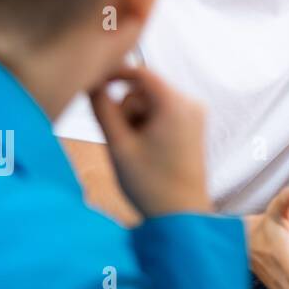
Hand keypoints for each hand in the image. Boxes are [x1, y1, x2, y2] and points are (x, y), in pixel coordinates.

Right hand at [89, 63, 209, 217]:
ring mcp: (195, 114)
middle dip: (128, 111)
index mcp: (175, 104)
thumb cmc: (149, 183)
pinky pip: (162, 114)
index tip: (93, 83)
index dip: (115, 74)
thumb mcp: (118, 144)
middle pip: (144, 91)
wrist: (181, 214)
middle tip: (126, 142)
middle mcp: (191, 103)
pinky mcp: (194, 126)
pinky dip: (148, 126)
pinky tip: (149, 151)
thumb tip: (92, 82)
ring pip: (151, 104)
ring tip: (138, 151)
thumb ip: (103, 109)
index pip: (141, 73)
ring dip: (137, 121)